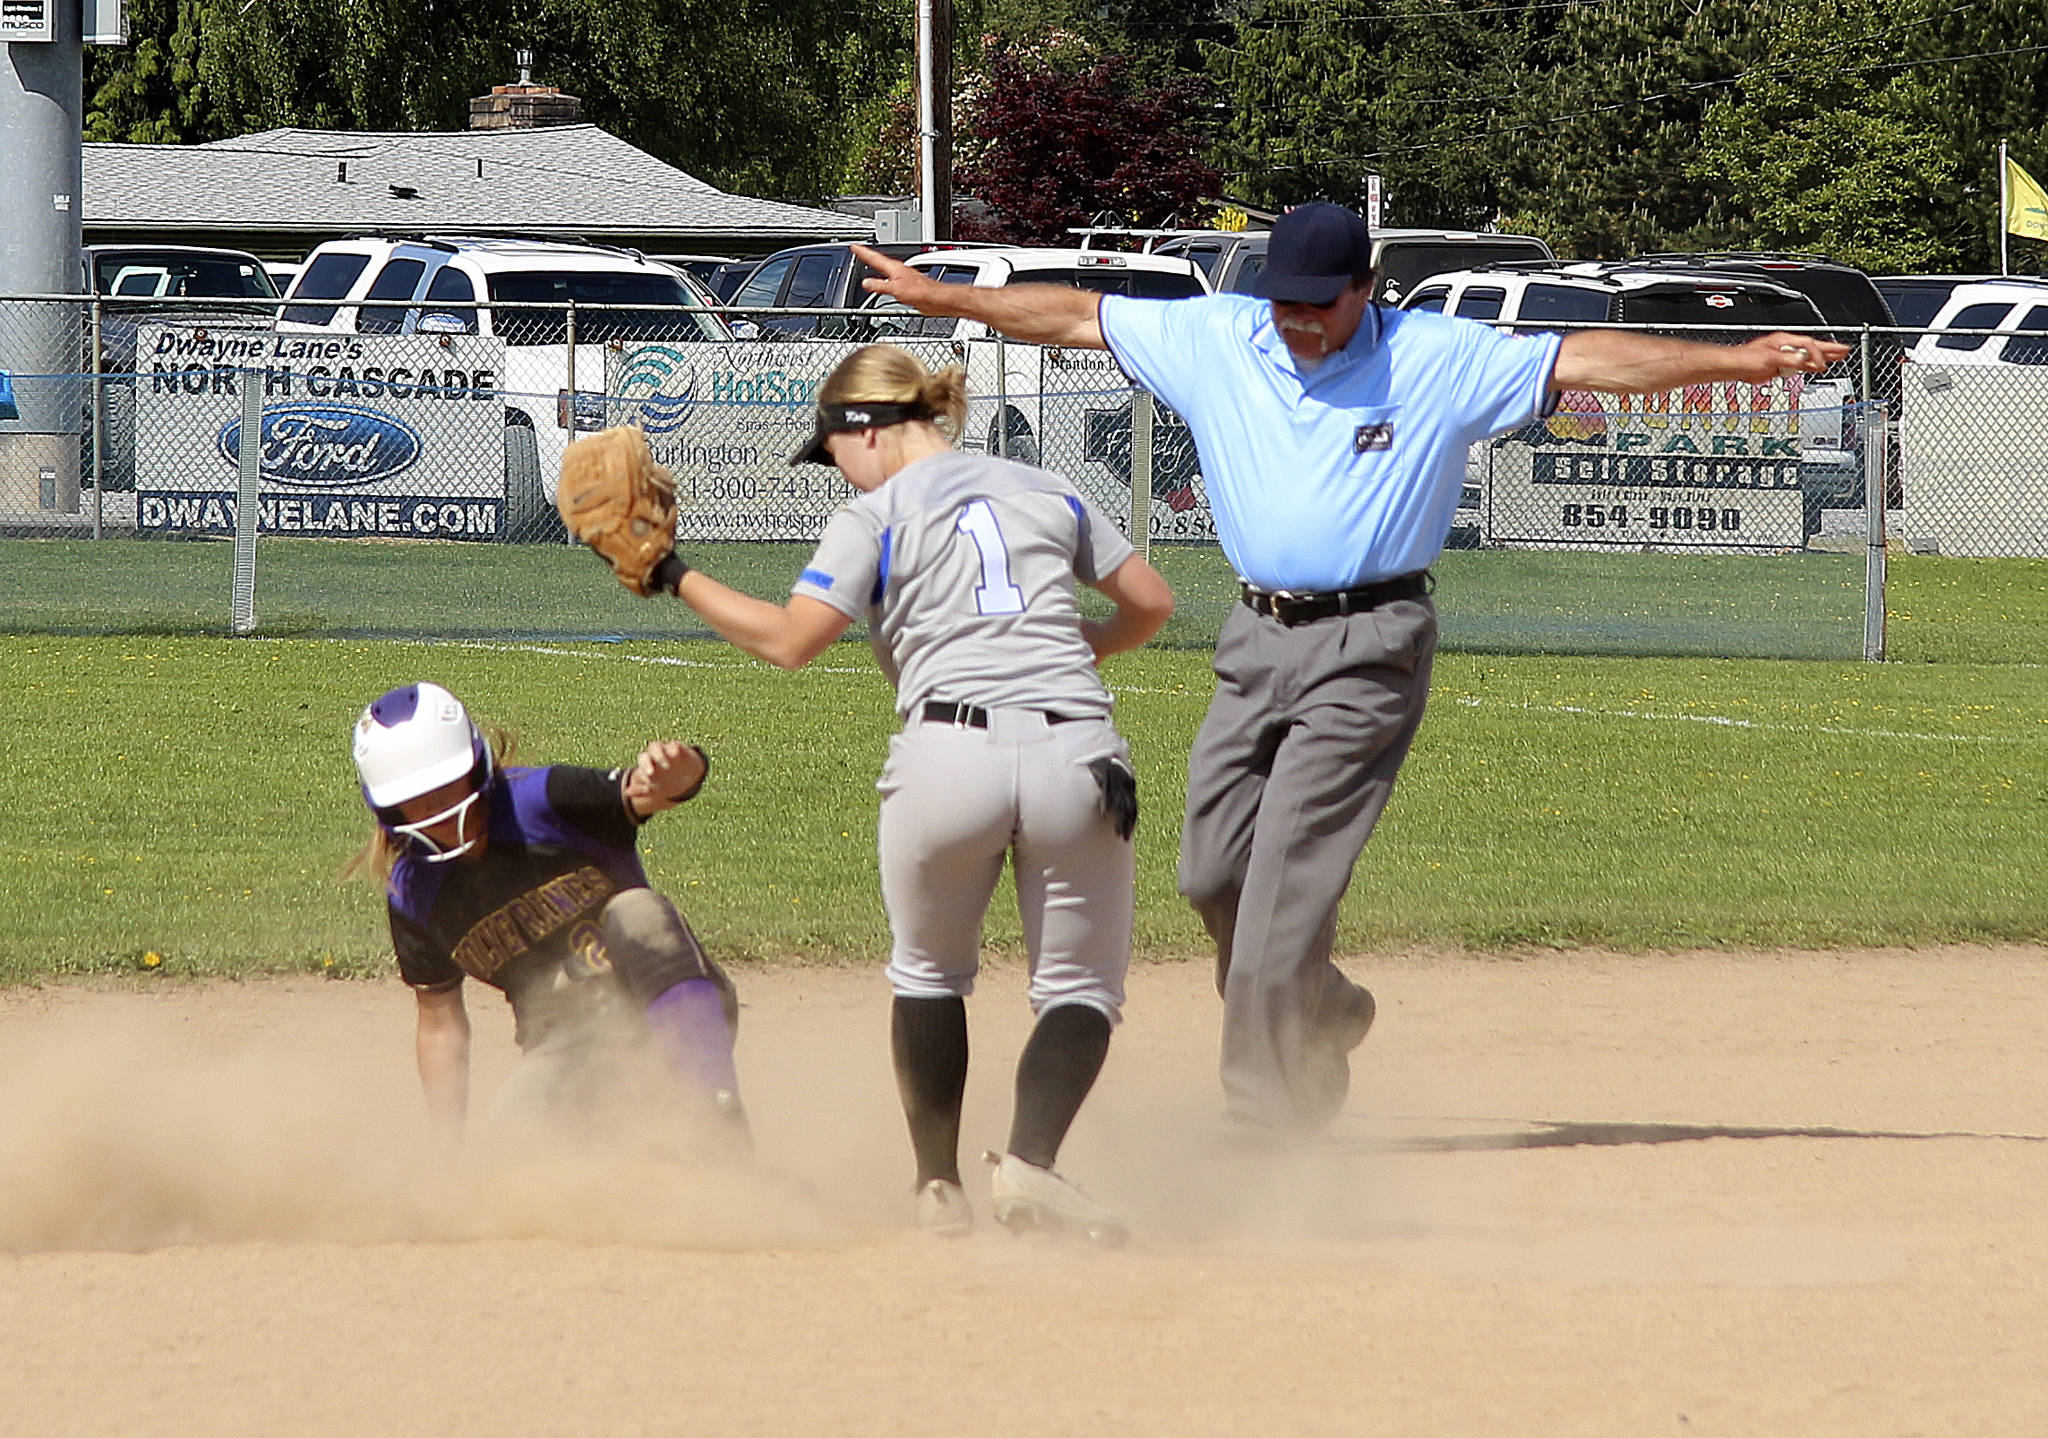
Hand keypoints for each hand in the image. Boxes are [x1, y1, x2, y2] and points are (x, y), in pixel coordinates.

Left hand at [625, 740, 707, 813]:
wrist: (688, 780)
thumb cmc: (668, 784)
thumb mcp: (655, 790)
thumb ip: (641, 791)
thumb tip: (626, 793)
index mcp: (648, 763)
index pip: (642, 760)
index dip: (644, 768)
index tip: (648, 778)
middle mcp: (655, 755)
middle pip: (647, 753)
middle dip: (648, 762)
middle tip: (651, 773)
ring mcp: (666, 751)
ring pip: (656, 746)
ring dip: (658, 755)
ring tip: (666, 766)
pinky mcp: (678, 749)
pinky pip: (673, 744)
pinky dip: (673, 748)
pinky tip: (676, 755)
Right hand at [852, 244, 958, 315]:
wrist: (936, 299)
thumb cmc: (921, 292)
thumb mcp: (895, 289)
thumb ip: (879, 286)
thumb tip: (866, 283)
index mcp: (894, 268)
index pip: (874, 257)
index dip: (863, 252)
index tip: (855, 246)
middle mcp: (898, 271)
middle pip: (880, 262)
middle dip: (869, 257)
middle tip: (860, 252)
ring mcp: (903, 279)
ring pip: (885, 271)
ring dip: (876, 268)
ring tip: (868, 264)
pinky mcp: (907, 287)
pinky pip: (891, 282)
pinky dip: (884, 281)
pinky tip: (883, 284)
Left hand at [1737, 331, 1851, 380]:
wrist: (1733, 366)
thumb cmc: (1744, 358)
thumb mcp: (1767, 358)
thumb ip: (1786, 359)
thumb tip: (1802, 360)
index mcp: (1784, 341)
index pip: (1807, 344)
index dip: (1816, 354)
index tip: (1821, 364)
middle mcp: (1786, 346)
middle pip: (1813, 346)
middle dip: (1829, 349)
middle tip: (1845, 350)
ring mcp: (1784, 356)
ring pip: (1809, 355)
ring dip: (1823, 357)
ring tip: (1838, 357)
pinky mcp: (1781, 365)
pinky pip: (1801, 365)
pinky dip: (1811, 366)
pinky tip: (1818, 368)